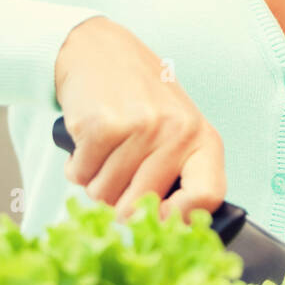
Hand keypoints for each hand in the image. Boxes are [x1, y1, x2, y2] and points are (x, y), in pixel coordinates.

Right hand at [53, 16, 225, 224]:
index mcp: (202, 139)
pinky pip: (80, 175)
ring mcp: (140, 127)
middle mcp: (177, 132)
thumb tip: (162, 235)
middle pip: (141, 208)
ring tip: (104, 150)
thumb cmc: (139, 98)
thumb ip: (177, 176)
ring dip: (95, 182)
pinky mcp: (102, 125)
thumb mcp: (174, 131)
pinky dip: (77, 166)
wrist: (99, 49)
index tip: (157, 224)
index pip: (207, 196)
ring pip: (104, 195)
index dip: (180, 222)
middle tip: (116, 174)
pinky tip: (88, 140)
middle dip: (118, 203)